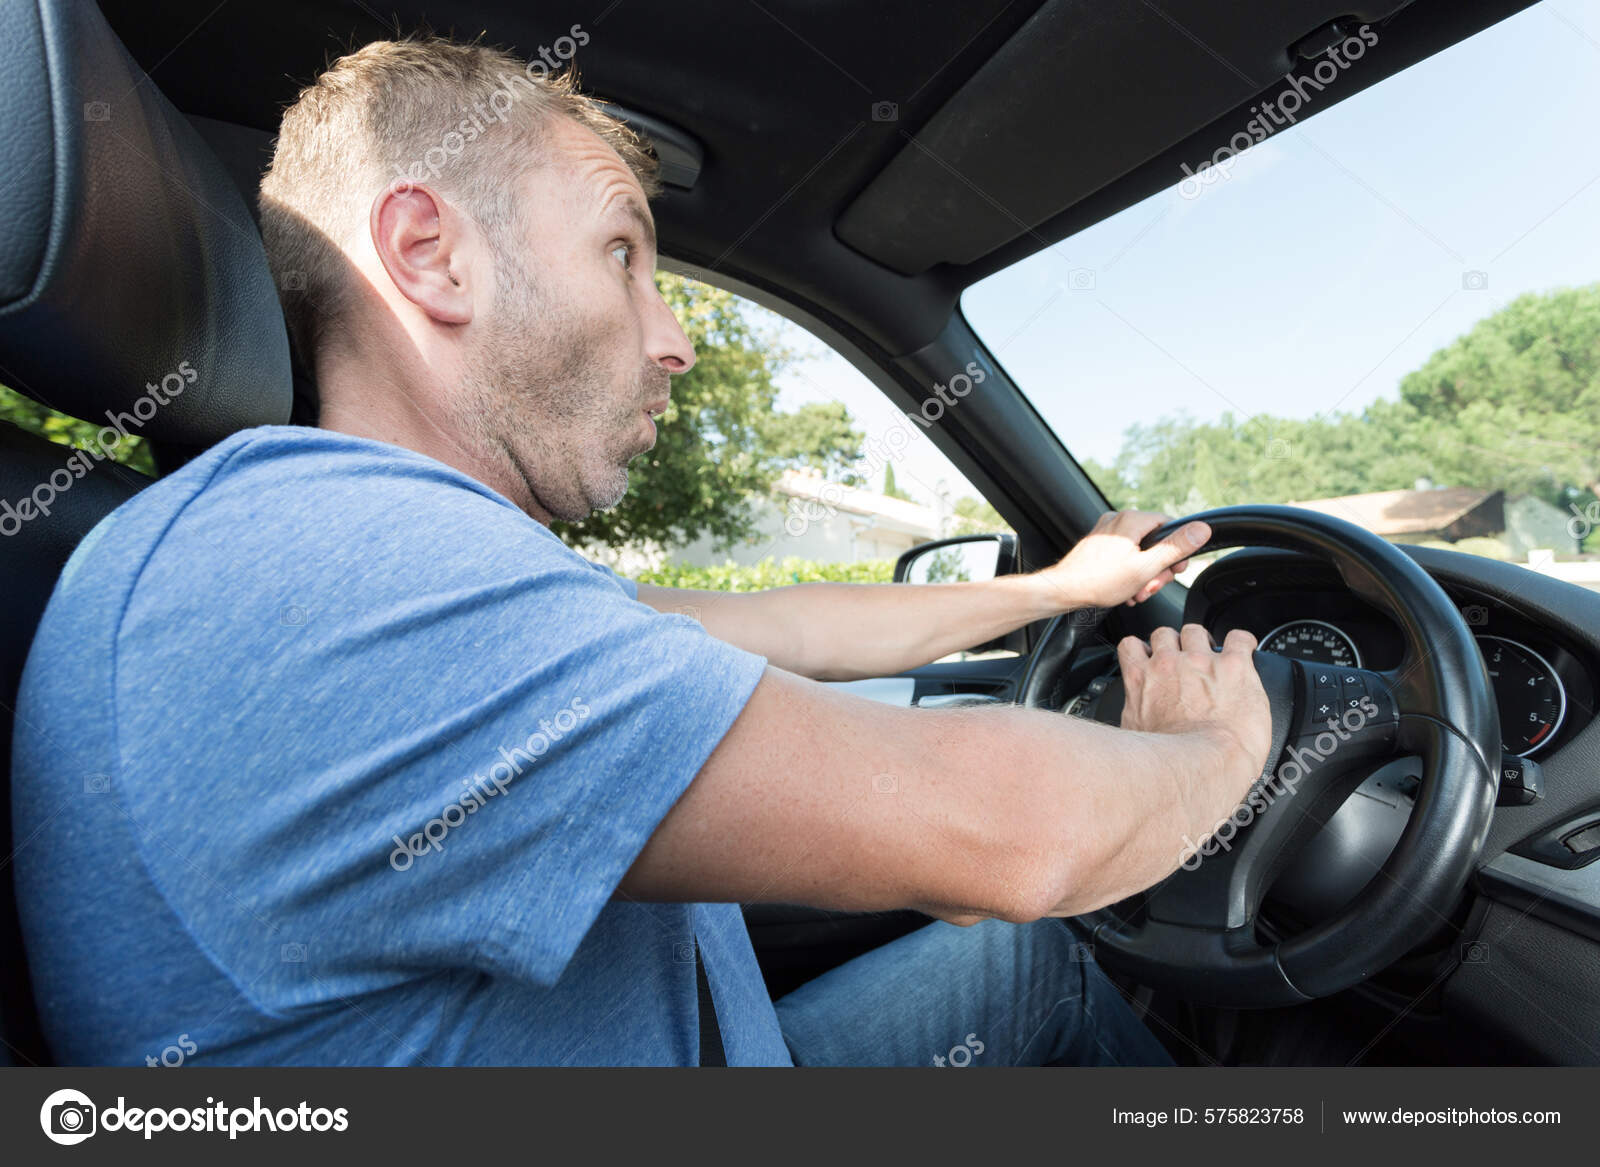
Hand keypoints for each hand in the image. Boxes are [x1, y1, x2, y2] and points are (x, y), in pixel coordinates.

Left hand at [1035, 510, 1209, 611]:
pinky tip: (1125, 590)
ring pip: (1140, 552)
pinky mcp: (1100, 545)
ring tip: (1134, 592)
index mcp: (1132, 520)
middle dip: (1156, 569)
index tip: (1174, 570)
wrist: (1064, 591)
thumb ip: (1176, 548)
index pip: (1170, 527)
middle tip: (1148, 587)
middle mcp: (1119, 520)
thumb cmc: (1100, 581)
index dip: (1177, 551)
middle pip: (1155, 542)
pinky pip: (1124, 556)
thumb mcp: (1146, 568)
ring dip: (1143, 576)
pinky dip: (1129, 573)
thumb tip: (1202, 529)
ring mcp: (1108, 532)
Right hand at [1117, 625, 1271, 790]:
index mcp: (1142, 681)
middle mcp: (1168, 665)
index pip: (1131, 647)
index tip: (1151, 657)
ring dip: (1202, 640)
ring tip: (1213, 654)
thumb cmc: (1168, 761)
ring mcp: (1201, 661)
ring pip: (1195, 632)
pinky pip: (1239, 639)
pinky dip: (1242, 643)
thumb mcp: (1134, 737)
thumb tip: (1134, 728)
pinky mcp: (1233, 666)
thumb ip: (1135, 717)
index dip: (1143, 649)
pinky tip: (1244, 650)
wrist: (1201, 764)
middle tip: (1184, 661)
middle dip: (1174, 644)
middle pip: (1164, 634)